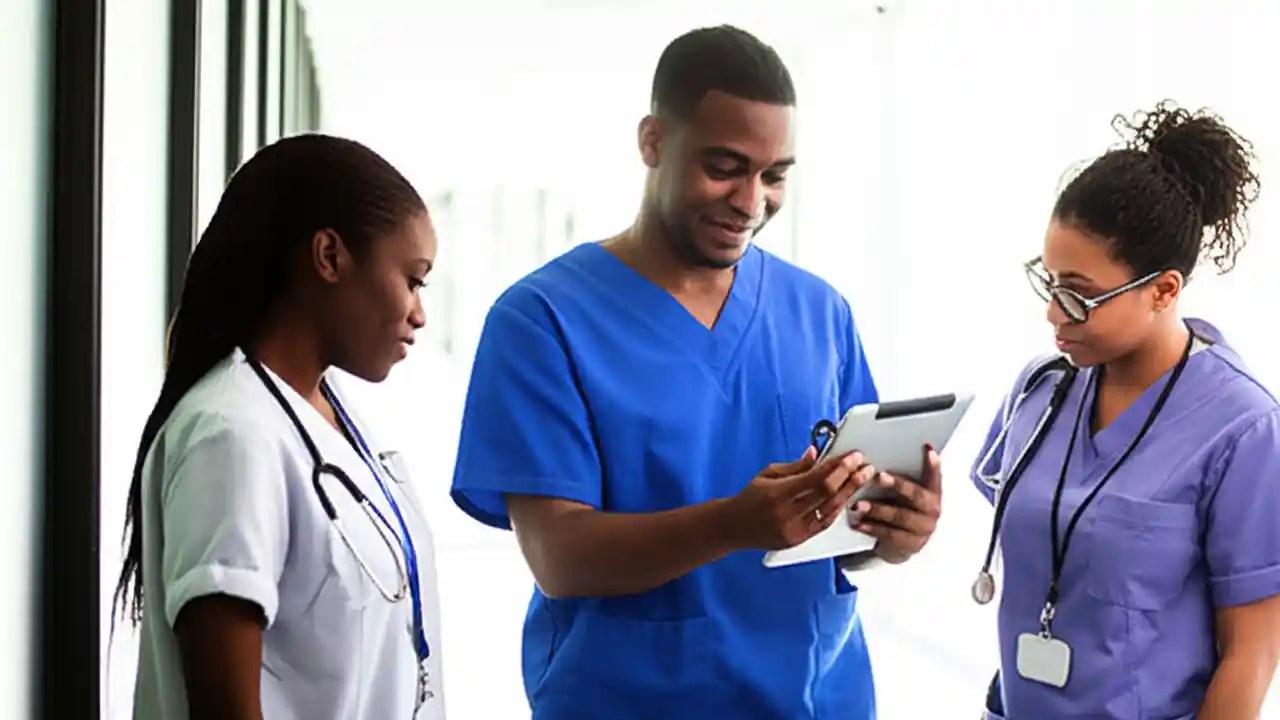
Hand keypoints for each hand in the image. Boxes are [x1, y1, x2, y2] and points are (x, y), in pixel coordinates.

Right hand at [721, 446, 876, 550]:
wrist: (735, 527)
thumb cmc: (750, 497)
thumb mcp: (768, 474)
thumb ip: (796, 466)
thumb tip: (817, 454)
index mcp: (778, 493)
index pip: (817, 478)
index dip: (838, 466)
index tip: (852, 456)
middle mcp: (787, 514)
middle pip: (827, 494)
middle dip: (849, 477)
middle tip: (863, 466)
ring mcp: (794, 530)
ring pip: (830, 510)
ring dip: (849, 493)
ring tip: (862, 480)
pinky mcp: (798, 540)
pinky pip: (824, 523)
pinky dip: (837, 509)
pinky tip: (847, 497)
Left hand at [846, 444, 941, 563]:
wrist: (902, 546)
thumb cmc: (901, 510)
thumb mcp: (905, 496)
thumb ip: (901, 481)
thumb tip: (878, 461)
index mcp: (933, 494)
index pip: (935, 476)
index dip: (933, 464)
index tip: (927, 449)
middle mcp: (932, 511)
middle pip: (916, 496)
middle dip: (898, 485)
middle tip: (879, 476)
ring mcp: (923, 530)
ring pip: (900, 516)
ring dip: (877, 509)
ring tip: (858, 505)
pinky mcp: (909, 545)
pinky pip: (888, 535)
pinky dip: (871, 528)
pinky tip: (858, 523)